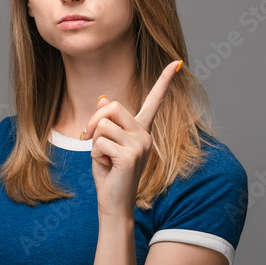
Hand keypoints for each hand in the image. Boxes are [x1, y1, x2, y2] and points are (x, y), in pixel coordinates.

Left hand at [85, 60, 181, 216]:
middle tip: (89, 139)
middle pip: (112, 106)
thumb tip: (102, 98)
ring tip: (104, 158)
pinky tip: (107, 167)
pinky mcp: (131, 156)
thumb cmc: (109, 173)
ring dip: (93, 142)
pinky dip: (95, 154)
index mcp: (142, 129)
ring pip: (102, 125)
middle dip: (94, 120)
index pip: (155, 100)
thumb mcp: (104, 143)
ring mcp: (141, 145)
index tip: (176, 62)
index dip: (165, 81)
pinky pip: (99, 142)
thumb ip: (105, 123)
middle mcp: (146, 134)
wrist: (114, 202)